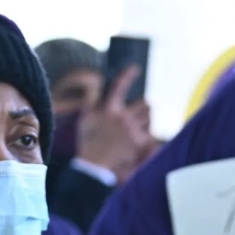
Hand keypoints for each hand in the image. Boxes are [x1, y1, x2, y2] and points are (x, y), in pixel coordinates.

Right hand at [75, 66, 156, 182]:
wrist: (93, 165)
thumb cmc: (87, 142)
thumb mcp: (84, 119)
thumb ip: (90, 99)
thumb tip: (94, 80)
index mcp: (109, 109)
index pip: (119, 86)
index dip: (128, 75)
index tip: (135, 69)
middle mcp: (122, 116)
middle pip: (145, 105)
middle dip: (145, 109)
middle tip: (141, 114)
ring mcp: (132, 129)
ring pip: (149, 119)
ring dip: (146, 122)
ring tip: (139, 129)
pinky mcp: (138, 142)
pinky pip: (150, 134)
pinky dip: (147, 137)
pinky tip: (141, 142)